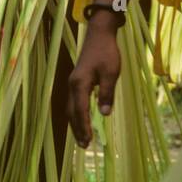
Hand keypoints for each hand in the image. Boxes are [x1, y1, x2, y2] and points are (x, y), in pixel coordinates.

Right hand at [67, 18, 121, 146]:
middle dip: (78, 129)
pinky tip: (82, 120)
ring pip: (71, 108)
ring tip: (82, 138)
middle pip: (72, 112)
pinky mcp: (76, 81)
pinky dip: (76, 114)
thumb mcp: (111, 73)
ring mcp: (73, 83)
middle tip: (84, 146)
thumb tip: (104, 114)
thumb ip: (106, 93)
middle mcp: (72, 85)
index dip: (84, 126)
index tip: (89, 141)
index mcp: (80, 84)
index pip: (81, 110)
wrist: (99, 34)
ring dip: (76, 124)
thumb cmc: (106, 52)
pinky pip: (73, 102)